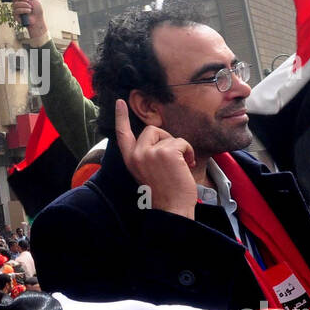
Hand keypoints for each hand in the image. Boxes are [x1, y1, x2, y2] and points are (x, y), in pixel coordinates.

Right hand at [11, 0, 47, 41]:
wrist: (38, 20)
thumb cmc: (37, 10)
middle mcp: (17, 3)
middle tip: (27, 0)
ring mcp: (16, 9)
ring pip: (16, 4)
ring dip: (25, 5)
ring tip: (30, 8)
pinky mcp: (15, 15)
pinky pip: (17, 10)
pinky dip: (24, 10)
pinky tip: (28, 12)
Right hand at [112, 99, 196, 217]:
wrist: (172, 208)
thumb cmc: (165, 192)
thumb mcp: (147, 172)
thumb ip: (147, 154)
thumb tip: (159, 137)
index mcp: (130, 160)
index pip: (122, 134)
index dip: (121, 117)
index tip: (120, 101)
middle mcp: (137, 155)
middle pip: (151, 130)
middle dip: (166, 138)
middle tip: (174, 156)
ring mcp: (150, 153)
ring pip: (169, 136)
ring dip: (180, 148)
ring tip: (182, 165)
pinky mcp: (166, 152)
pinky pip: (181, 142)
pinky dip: (189, 151)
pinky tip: (187, 165)